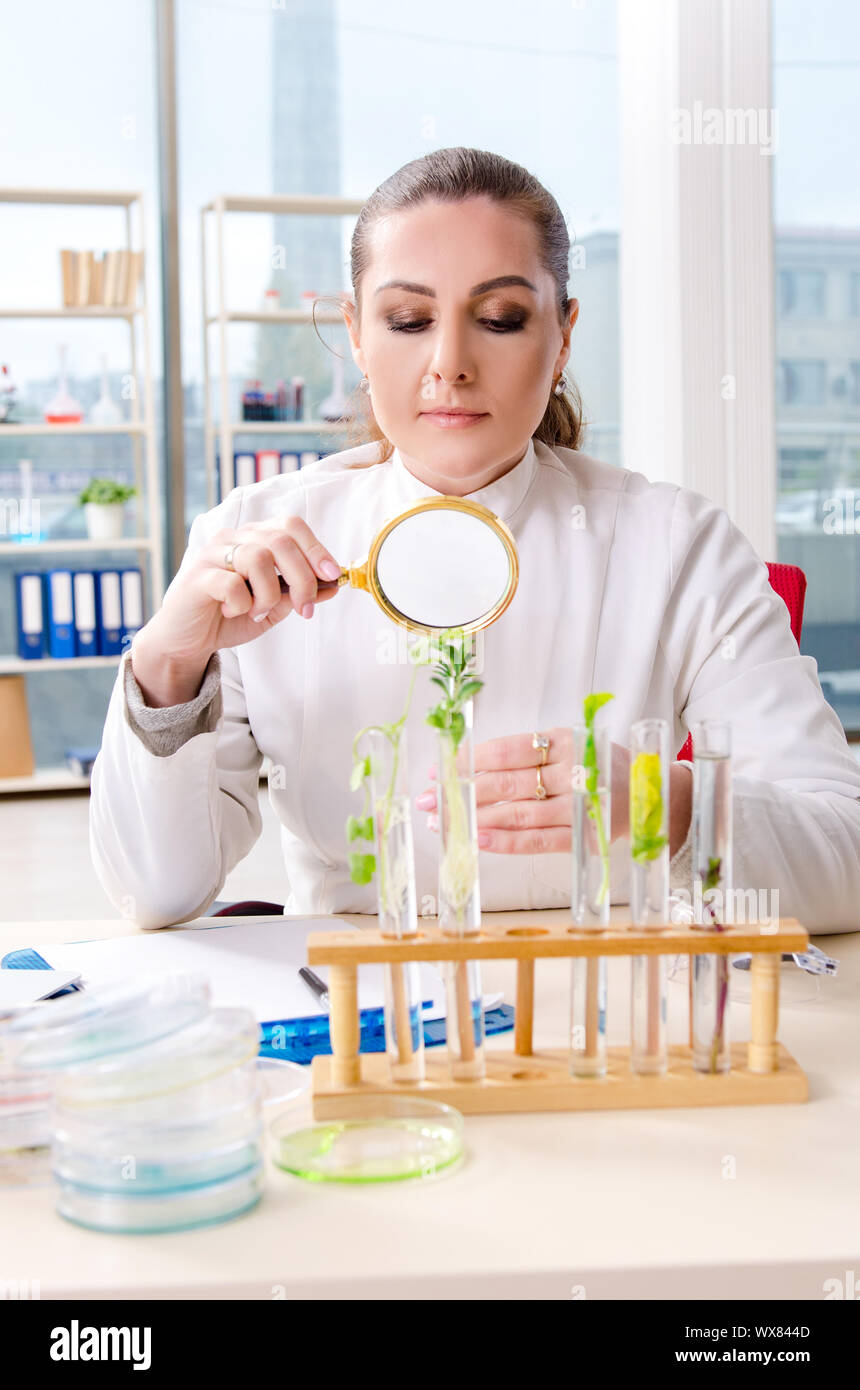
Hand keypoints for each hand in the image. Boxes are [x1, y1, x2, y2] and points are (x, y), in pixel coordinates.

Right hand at [132, 515, 341, 705]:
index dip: (316, 548)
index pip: (291, 526)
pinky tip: (234, 612)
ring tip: (259, 612)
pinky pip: (231, 584)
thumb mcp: (274, 607)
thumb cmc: (230, 617)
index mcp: (253, 538)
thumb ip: (299, 593)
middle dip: (302, 578)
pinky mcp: (196, 578)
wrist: (188, 640)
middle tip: (305, 609)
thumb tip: (333, 584)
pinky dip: (242, 604)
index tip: (333, 575)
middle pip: (280, 541)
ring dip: (269, 594)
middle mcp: (232, 539)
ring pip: (257, 558)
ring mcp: (212, 555)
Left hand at [415, 728, 632, 854]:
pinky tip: (478, 840)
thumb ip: (529, 753)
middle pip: (506, 783)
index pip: (506, 750)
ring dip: (476, 818)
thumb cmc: (600, 765)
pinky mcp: (584, 837)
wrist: (656, 793)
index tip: (438, 768)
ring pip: (518, 813)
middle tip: (429, 798)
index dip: (468, 760)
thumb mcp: (571, 744)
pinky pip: (538, 840)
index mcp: (565, 740)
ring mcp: (580, 806)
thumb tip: (469, 766)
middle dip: (461, 791)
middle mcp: (573, 771)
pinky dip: (506, 842)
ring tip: (443, 822)